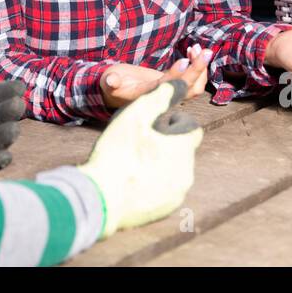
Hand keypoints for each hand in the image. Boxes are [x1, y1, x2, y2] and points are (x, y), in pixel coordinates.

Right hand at [78, 80, 203, 236]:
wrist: (99, 199)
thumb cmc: (117, 154)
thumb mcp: (135, 116)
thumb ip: (159, 96)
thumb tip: (179, 83)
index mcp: (183, 149)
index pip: (192, 128)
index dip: (173, 122)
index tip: (152, 125)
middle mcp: (187, 173)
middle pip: (182, 149)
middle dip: (166, 143)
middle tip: (139, 142)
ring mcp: (176, 195)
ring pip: (174, 170)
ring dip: (160, 162)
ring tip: (133, 161)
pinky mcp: (165, 209)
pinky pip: (165, 190)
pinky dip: (154, 182)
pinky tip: (132, 179)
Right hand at [100, 45, 210, 109]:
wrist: (116, 93)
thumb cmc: (111, 86)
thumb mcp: (107, 82)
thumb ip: (110, 81)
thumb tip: (111, 80)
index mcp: (147, 97)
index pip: (165, 88)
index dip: (175, 76)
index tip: (184, 60)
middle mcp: (162, 98)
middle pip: (187, 90)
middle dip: (197, 70)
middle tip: (204, 51)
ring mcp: (170, 92)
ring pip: (194, 88)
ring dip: (200, 69)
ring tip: (196, 48)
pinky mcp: (173, 85)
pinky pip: (192, 81)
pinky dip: (197, 67)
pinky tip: (192, 51)